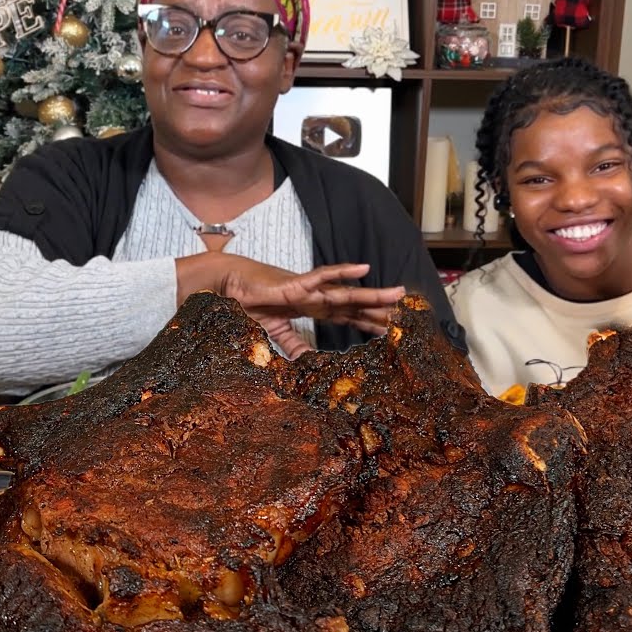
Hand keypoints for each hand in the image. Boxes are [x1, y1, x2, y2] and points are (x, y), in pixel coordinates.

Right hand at [178, 254, 403, 357]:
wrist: (224, 284)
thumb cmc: (246, 302)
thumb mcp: (274, 331)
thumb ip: (292, 345)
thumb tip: (307, 363)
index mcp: (310, 308)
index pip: (346, 317)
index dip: (368, 322)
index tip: (391, 330)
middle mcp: (314, 297)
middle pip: (353, 306)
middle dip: (379, 311)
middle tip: (407, 316)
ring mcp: (306, 289)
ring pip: (346, 293)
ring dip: (372, 293)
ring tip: (398, 294)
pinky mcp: (294, 284)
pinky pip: (321, 276)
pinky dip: (342, 272)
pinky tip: (363, 268)